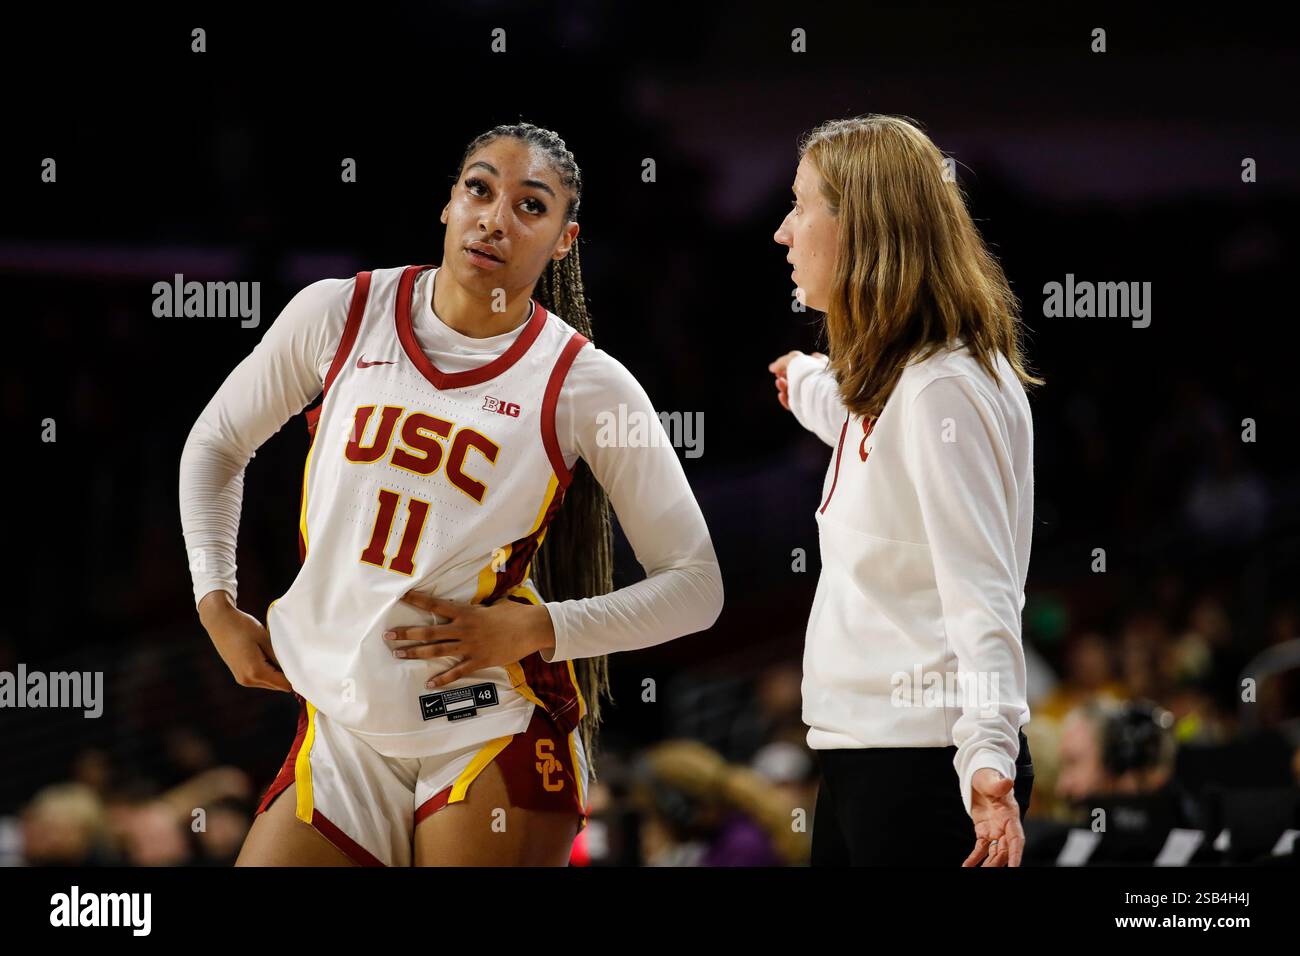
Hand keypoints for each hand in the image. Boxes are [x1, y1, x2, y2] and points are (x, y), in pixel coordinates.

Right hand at [198, 590, 292, 691]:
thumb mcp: (265, 639)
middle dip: (287, 675)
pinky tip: (268, 655)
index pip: (284, 685)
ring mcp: (242, 680)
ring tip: (277, 653)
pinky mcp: (240, 675)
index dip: (296, 678)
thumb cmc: (243, 626)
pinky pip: (261, 678)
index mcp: (255, 672)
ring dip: (277, 673)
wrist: (219, 621)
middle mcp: (248, 680)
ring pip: (270, 683)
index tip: (306, 668)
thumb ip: (279, 657)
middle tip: (294, 657)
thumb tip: (293, 669)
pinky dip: (268, 671)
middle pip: (278, 686)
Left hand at [385, 590, 556, 688]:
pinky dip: (443, 678)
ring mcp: (470, 646)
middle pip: (429, 631)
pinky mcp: (479, 660)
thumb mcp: (494, 605)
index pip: (436, 605)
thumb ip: (479, 607)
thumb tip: (475, 605)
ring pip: (437, 650)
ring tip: (398, 654)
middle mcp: (464, 629)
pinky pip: (457, 671)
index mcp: (466, 612)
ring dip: (416, 653)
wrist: (531, 628)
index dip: (417, 600)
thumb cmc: (514, 614)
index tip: (401, 597)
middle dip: (406, 633)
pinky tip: (429, 683)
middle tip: (388, 635)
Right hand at [767, 350, 825, 410]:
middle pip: (799, 377)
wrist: (822, 395)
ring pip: (797, 391)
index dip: (793, 362)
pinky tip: (781, 395)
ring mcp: (816, 395)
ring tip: (779, 383)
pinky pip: (797, 404)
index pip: (808, 360)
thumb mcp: (795, 359)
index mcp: (823, 365)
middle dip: (786, 376)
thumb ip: (782, 362)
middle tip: (778, 376)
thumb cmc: (812, 373)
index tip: (781, 366)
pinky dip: (787, 400)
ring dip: (784, 386)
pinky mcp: (811, 408)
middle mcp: (821, 380)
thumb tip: (772, 368)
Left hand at [962, 768, 1024, 866]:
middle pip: (1005, 850)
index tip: (1015, 867)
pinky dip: (974, 859)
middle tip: (988, 872)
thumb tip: (1007, 782)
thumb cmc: (988, 776)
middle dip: (998, 863)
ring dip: (988, 864)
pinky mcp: (984, 831)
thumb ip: (999, 784)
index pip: (1016, 838)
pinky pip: (980, 848)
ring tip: (977, 873)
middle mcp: (1005, 826)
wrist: (981, 777)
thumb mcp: (992, 779)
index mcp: (1010, 816)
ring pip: (994, 852)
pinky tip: (967, 867)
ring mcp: (995, 830)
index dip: (1016, 853)